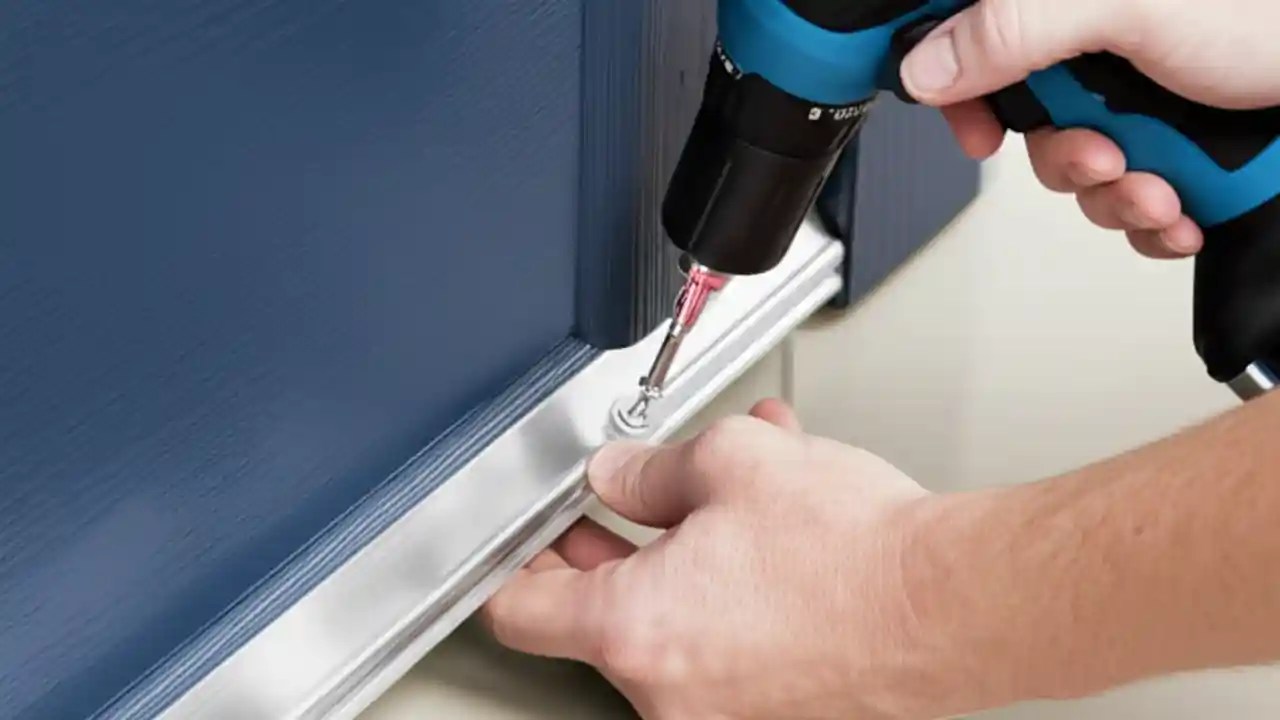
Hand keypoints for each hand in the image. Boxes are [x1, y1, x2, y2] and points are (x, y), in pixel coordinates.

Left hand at [481, 400, 980, 719]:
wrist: (950, 605)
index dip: (515, 560)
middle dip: (612, 544)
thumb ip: (648, 468)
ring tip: (736, 489)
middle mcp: (670, 692)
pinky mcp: (774, 708)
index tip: (528, 536)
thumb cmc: (853, 551)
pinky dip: (736, 583)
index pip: (520, 610)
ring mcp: (724, 712)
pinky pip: (729, 636)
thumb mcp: (729, 459)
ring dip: (692, 548)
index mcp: (633, 629)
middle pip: (600, 617)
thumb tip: (620, 474)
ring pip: (677, 616)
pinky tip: (777, 525)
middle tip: (629, 499)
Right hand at [901, 0, 1279, 258]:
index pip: (981, 36)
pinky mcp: (1180, 149)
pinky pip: (1128, 201)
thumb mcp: (1131, 8)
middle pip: (1028, 116)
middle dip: (1065, 156)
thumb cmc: (1276, 20)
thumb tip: (927, 64)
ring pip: (1079, 168)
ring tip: (1162, 189)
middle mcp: (1112, 43)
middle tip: (1103, 155)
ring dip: (1114, 196)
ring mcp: (1147, 99)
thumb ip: (1016, 28)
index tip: (970, 128)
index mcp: (1083, 1)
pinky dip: (1152, 219)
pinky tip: (1185, 211)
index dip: (961, 88)